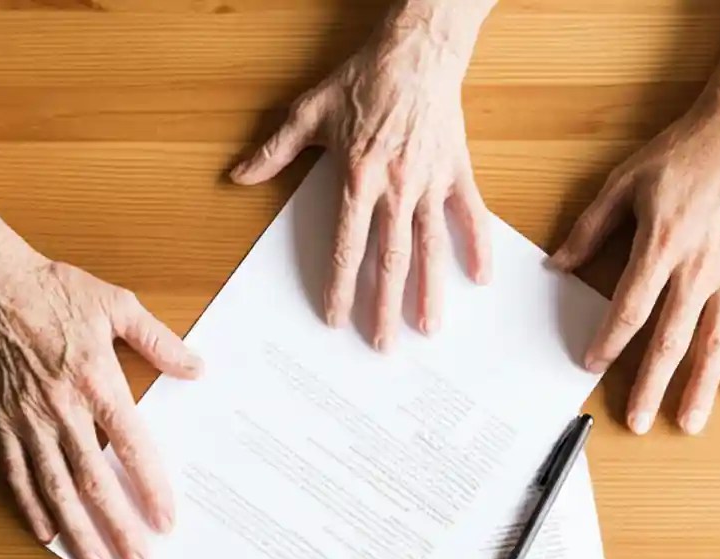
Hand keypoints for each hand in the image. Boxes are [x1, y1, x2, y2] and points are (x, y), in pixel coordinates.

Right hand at [0, 242, 201, 558]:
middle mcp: (61, 408)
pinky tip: (47, 534)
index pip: (130, 445)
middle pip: (92, 479)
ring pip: (54, 486)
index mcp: (95, 381)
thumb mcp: (118, 306)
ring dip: (77, 530)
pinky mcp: (1, 420)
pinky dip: (31, 506)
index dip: (149, 486)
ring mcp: (27, 418)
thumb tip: (197, 369)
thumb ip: (160, 342)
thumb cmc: (57, 292)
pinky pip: (16, 472)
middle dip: (118, 526)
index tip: (165, 519)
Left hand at [231, 7, 491, 349]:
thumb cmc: (364, 79)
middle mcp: (397, 188)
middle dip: (384, 306)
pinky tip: (481, 279)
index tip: (336, 318)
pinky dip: (478, 247)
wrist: (416, 52)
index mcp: (358, 178)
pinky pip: (471, 216)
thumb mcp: (309, 111)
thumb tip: (239, 176)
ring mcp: (431, 183)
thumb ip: (276, 150)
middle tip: (383, 344)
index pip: (347, 246)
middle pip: (390, 259)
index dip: (341, 285)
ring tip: (430, 327)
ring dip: (430, 291)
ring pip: (430, 248)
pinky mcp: (457, 173)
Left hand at [552, 97, 719, 435]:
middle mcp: (700, 268)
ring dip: (700, 387)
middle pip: (672, 340)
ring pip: (717, 343)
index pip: (630, 309)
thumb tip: (558, 263)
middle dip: (652, 385)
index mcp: (661, 247)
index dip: (609, 341)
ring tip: (687, 423)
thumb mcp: (624, 182)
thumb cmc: (682, 154)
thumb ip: (590, 228)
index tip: (592, 365)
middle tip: (637, 421)